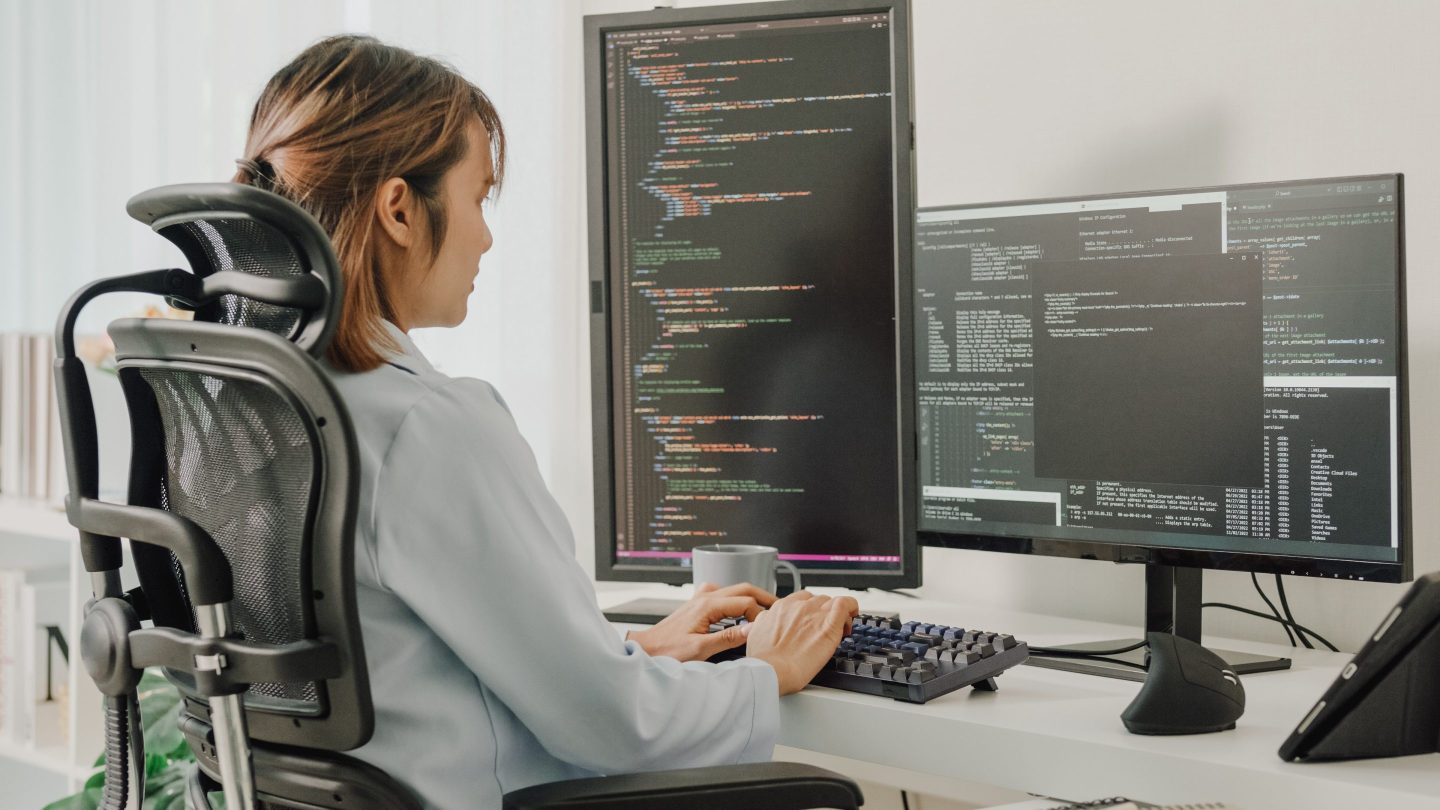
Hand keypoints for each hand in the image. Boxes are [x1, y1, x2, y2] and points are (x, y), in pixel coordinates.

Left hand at [625, 583, 776, 661]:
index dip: (760, 614)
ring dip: (751, 597)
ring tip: (764, 609)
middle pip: (743, 588)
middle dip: (763, 597)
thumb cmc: (667, 651)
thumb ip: (728, 638)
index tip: (766, 628)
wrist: (646, 649)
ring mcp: (700, 599)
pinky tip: (740, 611)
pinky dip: (737, 599)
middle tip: (779, 608)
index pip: (746, 601)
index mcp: (707, 606)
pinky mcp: (697, 604)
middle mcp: (704, 597)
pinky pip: (723, 594)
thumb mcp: (700, 649)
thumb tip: (752, 629)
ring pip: (733, 589)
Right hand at [744, 591, 860, 694]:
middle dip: (823, 612)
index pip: (801, 599)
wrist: (772, 670)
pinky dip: (851, 607)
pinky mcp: (829, 626)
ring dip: (836, 613)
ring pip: (831, 602)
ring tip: (839, 628)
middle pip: (818, 600)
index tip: (812, 621)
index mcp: (781, 608)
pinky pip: (845, 604)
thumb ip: (763, 623)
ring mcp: (814, 614)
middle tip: (824, 629)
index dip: (809, 610)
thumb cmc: (764, 660)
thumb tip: (765, 622)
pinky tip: (852, 615)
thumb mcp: (756, 634)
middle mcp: (798, 606)